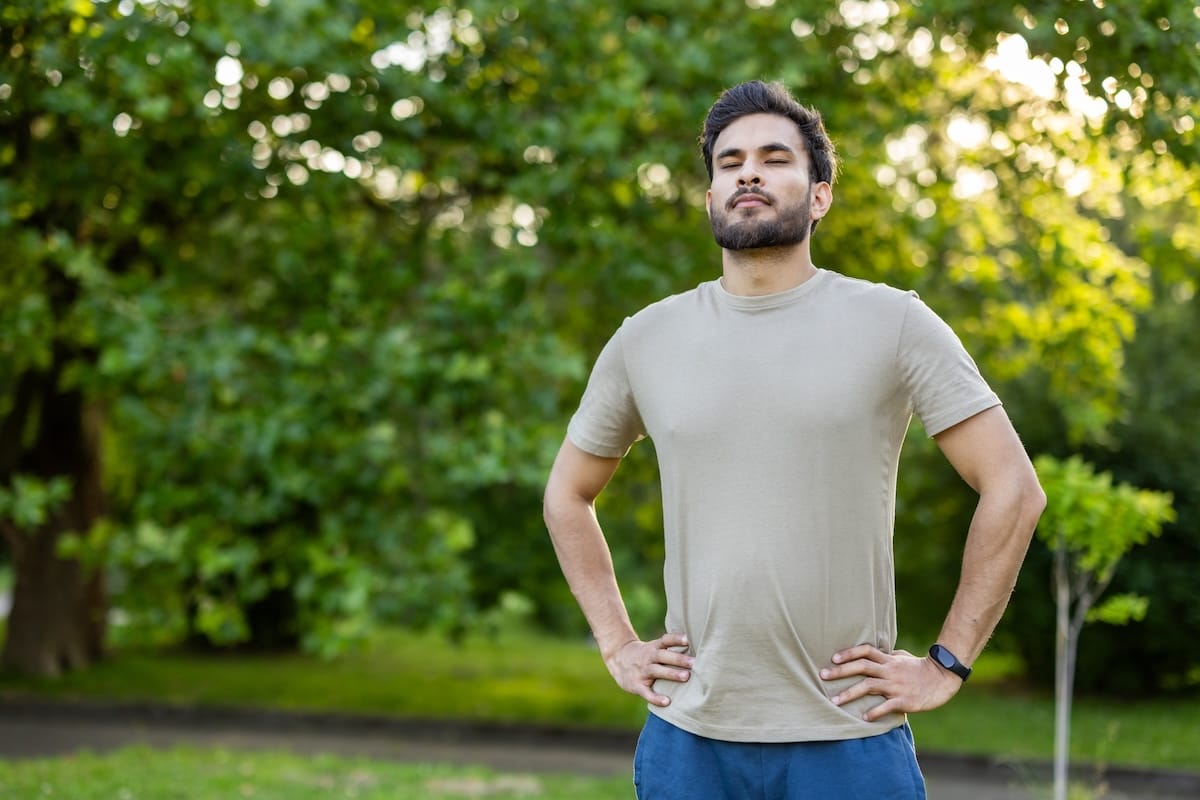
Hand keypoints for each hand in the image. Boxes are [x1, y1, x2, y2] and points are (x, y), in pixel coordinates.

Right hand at [603, 633, 693, 706]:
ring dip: (671, 673)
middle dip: (679, 659)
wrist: (617, 658)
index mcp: (654, 647)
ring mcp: (642, 671)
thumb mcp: (654, 647)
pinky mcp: (637, 685)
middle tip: (694, 663)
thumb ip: (671, 649)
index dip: (676, 639)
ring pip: (657, 671)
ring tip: (686, 677)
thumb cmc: (645, 655)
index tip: (688, 639)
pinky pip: (647, 692)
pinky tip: (667, 702)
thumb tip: (698, 652)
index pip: (665, 640)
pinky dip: (656, 698)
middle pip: (664, 656)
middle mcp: (648, 657)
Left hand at [819, 644, 962, 721]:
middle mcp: (889, 670)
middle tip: (822, 675)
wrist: (942, 678)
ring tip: (834, 701)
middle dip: (840, 671)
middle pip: (861, 667)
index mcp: (888, 660)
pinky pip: (886, 706)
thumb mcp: (903, 657)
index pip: (865, 651)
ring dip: (849, 693)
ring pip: (868, 686)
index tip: (833, 658)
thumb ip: (888, 656)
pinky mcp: (904, 700)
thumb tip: (875, 653)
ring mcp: (895, 685)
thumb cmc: (921, 667)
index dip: (848, 653)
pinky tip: (863, 718)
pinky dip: (874, 711)